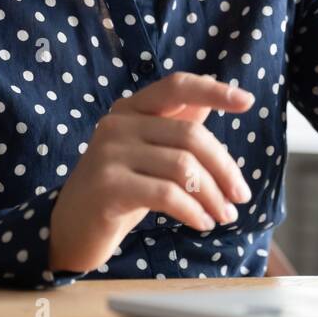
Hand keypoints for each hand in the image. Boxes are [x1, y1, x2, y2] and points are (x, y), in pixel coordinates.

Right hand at [48, 72, 254, 273]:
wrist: (70, 230)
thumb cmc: (119, 190)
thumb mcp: (149, 154)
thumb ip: (175, 126)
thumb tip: (212, 100)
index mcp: (130, 109)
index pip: (176, 86)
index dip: (213, 90)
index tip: (247, 102)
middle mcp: (117, 123)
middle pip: (190, 134)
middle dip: (224, 168)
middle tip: (240, 197)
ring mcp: (109, 154)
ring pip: (183, 167)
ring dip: (213, 196)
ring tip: (224, 216)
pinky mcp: (108, 187)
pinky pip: (167, 194)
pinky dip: (193, 210)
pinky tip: (202, 223)